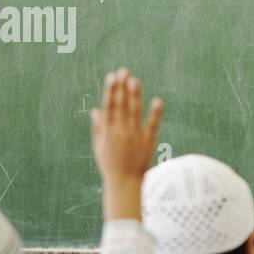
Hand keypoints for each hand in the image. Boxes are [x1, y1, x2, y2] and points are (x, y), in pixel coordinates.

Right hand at [91, 69, 162, 220]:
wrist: (124, 183)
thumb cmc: (110, 165)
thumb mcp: (99, 147)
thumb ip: (98, 128)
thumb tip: (95, 110)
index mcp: (107, 131)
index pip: (109, 106)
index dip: (110, 90)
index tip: (112, 76)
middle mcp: (120, 131)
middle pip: (121, 105)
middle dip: (122, 88)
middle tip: (124, 71)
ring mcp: (134, 136)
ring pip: (134, 112)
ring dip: (134, 96)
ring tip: (135, 80)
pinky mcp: (147, 142)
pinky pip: (151, 126)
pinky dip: (154, 114)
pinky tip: (157, 101)